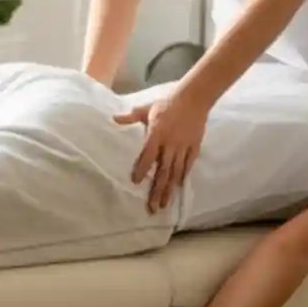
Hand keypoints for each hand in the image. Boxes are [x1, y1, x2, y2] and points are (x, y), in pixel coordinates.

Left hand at [113, 90, 209, 213]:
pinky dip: (183, 176)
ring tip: (165, 204)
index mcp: (156, 134)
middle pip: (162, 171)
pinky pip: (188, 164)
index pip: (147, 155)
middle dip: (157, 190)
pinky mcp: (194, 147)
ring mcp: (183, 147)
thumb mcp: (146, 108)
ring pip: (175, 172)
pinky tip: (179, 187)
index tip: (136, 182)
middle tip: (152, 208)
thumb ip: (131, 117)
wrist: (193, 98)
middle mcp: (170, 144)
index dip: (142, 169)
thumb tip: (113, 118)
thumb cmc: (167, 103)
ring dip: (169, 189)